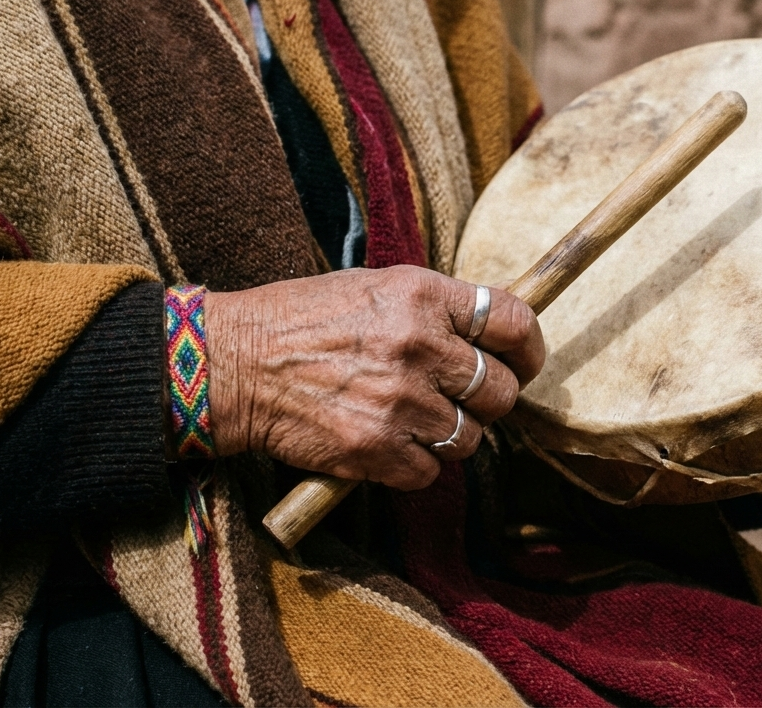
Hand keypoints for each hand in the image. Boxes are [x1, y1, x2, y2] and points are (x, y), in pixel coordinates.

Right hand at [203, 266, 543, 488]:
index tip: (524, 362)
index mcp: (422, 294)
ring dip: (449, 436)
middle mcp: (419, 345)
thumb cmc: (302, 322)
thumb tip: (493, 337)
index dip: (529, 349)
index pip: (514, 322)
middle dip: (487, 401)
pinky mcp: (376, 449)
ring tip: (410, 419)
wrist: (232, 363)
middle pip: (502, 391)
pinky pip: (430, 472)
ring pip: (470, 438)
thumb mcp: (375, 288)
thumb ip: (436, 309)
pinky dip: (414, 466)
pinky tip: (386, 444)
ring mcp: (399, 400)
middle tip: (458, 399)